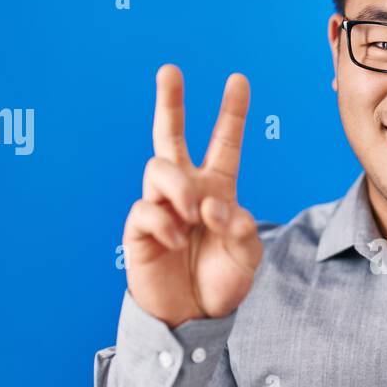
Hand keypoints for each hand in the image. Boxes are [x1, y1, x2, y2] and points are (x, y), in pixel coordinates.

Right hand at [122, 64, 262, 325]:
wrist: (194, 316)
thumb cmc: (222, 281)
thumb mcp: (247, 256)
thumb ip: (240, 229)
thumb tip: (214, 205)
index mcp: (217, 189)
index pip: (224, 143)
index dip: (231, 113)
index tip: (238, 79)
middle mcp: (186, 190)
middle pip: (171, 136)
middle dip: (170, 103)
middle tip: (170, 70)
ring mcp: (160, 207)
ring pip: (158, 168)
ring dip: (179, 186)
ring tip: (193, 214)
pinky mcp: (139, 229)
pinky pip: (146, 210)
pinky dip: (166, 224)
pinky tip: (178, 241)